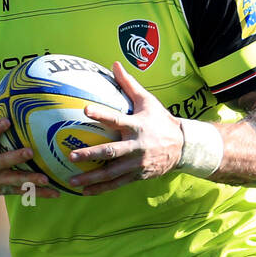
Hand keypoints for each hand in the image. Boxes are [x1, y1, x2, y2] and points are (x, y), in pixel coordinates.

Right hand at [0, 80, 59, 198]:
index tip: (7, 121)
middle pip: (1, 161)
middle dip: (14, 157)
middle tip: (30, 152)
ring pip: (14, 180)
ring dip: (30, 180)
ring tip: (46, 179)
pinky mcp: (7, 190)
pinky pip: (25, 192)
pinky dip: (41, 193)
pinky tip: (56, 192)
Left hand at [71, 60, 183, 193]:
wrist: (183, 147)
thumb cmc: (161, 121)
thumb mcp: (148, 101)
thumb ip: (129, 84)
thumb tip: (115, 64)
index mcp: (136, 125)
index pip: (116, 119)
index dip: (102, 114)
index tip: (85, 110)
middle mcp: (136, 146)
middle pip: (110, 152)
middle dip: (90, 154)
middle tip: (72, 156)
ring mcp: (137, 164)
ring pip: (111, 173)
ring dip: (91, 178)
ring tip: (72, 181)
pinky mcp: (138, 175)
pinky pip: (117, 184)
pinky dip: (102, 189)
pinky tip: (86, 192)